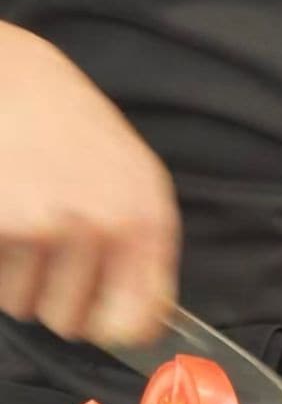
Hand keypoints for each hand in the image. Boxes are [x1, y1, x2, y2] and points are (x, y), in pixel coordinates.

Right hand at [0, 22, 179, 343]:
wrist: (9, 74)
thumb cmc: (71, 127)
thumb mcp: (134, 179)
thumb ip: (143, 249)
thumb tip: (145, 323)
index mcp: (146, 220)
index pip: (136, 322)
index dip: (112, 328)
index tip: (98, 317)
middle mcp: (100, 227)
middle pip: (70, 321)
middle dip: (53, 292)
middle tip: (46, 242)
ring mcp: (41, 227)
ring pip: (22, 304)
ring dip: (15, 274)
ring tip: (20, 216)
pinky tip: (0, 214)